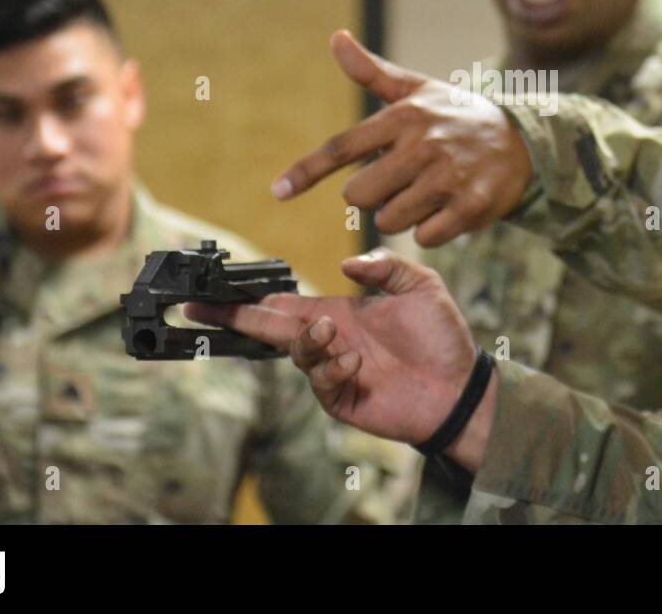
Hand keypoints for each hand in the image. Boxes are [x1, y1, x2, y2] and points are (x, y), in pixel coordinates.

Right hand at [183, 249, 496, 469]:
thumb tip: (347, 263)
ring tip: (331, 331)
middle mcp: (329, 340)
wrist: (460, 386)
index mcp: (339, 312)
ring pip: (296, 352)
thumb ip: (386, 267)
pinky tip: (356, 363)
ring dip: (308, 340)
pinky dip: (333, 368)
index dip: (252, 296)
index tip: (219, 288)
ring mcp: (332, 370)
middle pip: (270, 327)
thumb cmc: (441, 338)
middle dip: (234, 318)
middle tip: (201, 307)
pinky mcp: (341, 397)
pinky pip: (321, 381)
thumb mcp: (420, 286)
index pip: (285, 301)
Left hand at [272, 30, 533, 246]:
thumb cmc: (456, 117)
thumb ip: (371, 72)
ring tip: (425, 194)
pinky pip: (424, 237)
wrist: (521, 142)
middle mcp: (423, 145)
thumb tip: (335, 38)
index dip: (306, 172)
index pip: (341, 148)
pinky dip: (429, 231)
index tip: (278, 192)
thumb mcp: (416, 89)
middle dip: (372, 196)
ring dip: (400, 216)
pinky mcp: (470, 206)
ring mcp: (448, 177)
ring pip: (389, 220)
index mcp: (403, 116)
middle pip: (359, 197)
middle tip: (397, 181)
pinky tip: (445, 209)